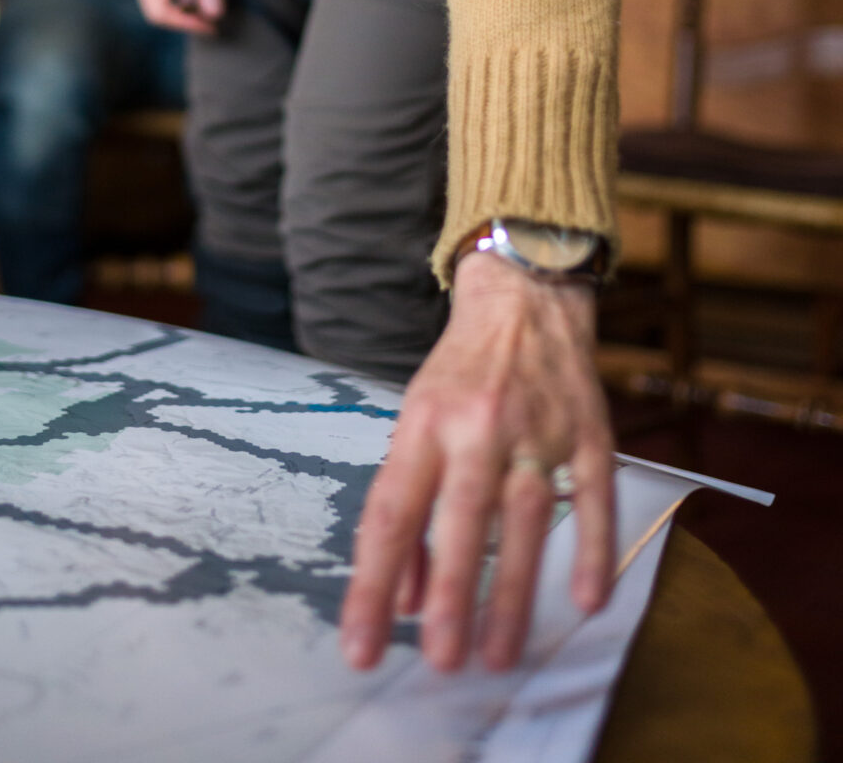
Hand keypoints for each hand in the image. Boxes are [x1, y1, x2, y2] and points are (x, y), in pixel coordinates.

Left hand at [340, 250, 613, 674]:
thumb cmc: (461, 374)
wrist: (524, 296)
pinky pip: (593, 494)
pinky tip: (586, 598)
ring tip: (498, 654)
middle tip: (440, 661)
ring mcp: (539, 427)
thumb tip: (403, 598)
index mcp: (425, 423)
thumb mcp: (416, 425)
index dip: (374, 584)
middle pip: (461, 517)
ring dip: (514, 591)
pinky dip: (592, 546)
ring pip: (525, 515)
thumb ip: (407, 507)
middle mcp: (479, 424)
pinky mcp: (591, 431)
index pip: (393, 513)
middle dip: (450, 595)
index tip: (362, 646)